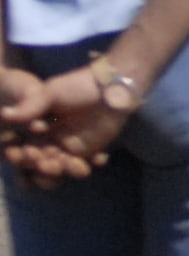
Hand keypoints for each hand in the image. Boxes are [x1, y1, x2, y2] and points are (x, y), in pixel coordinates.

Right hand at [0, 67, 121, 186]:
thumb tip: (3, 113)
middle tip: (40, 160)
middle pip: (38, 159)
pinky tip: (85, 166)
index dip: (18, 151)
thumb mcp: (51, 93)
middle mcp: (49, 141)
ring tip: (60, 164)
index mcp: (36, 127)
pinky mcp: (87, 152)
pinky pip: (80, 165)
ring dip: (57, 168)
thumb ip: (29, 106)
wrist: (111, 87)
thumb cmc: (78, 86)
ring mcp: (68, 147)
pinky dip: (81, 167)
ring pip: (57, 166)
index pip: (23, 144)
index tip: (15, 153)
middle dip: (36, 162)